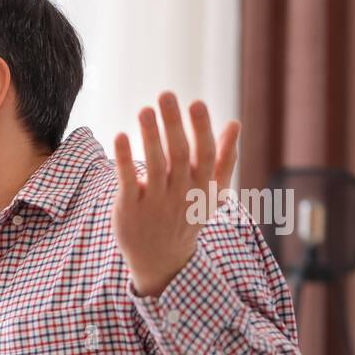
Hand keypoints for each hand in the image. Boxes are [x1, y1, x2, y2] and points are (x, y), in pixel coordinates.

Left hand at [112, 91, 240, 296]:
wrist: (161, 259)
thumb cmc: (187, 216)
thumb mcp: (211, 193)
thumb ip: (224, 159)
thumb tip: (234, 123)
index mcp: (202, 187)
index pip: (204, 154)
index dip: (201, 129)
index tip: (196, 102)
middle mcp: (181, 195)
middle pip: (179, 156)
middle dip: (173, 125)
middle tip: (165, 94)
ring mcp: (155, 203)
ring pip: (154, 166)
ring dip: (149, 137)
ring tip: (144, 110)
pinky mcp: (130, 210)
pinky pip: (127, 182)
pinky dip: (124, 159)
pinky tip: (119, 135)